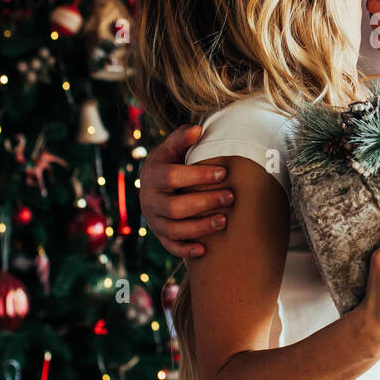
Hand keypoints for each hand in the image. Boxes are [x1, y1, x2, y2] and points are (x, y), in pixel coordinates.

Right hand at [139, 124, 234, 257]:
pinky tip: (205, 250)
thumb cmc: (170, 162)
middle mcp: (149, 200)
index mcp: (152, 175)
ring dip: (200, 227)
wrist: (154, 184)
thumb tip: (198, 129)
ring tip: (224, 220)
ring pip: (174, 229)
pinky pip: (171, 246)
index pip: (173, 176)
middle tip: (231, 196)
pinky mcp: (160, 235)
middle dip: (205, 202)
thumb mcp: (172, 147)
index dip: (199, 175)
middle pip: (175, 207)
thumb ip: (183, 137)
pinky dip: (186, 250)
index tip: (224, 172)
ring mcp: (153, 220)